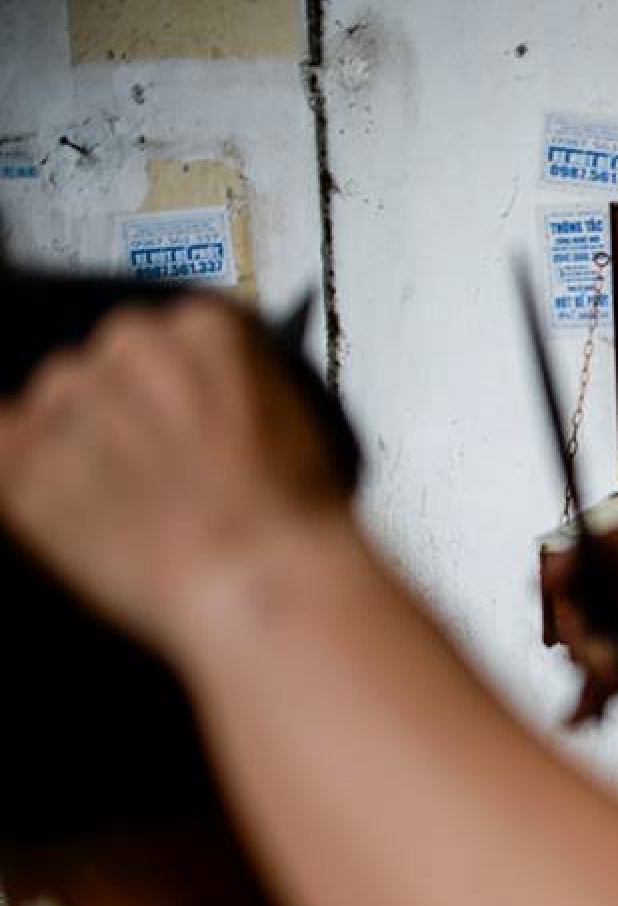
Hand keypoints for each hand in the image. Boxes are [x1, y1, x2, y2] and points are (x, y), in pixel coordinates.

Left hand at [0, 297, 350, 653]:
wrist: (255, 578)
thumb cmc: (288, 514)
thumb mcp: (299, 421)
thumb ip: (238, 388)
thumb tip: (212, 403)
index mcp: (201, 327)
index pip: (165, 339)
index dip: (172, 394)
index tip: (184, 430)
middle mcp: (127, 345)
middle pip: (104, 367)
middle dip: (122, 417)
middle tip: (159, 477)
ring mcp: (68, 399)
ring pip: (54, 407)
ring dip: (80, 449)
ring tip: (130, 508)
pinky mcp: (21, 459)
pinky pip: (6, 445)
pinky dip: (32, 475)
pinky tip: (80, 509)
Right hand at [548, 529, 617, 738]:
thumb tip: (603, 642)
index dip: (578, 558)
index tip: (551, 585)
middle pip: (601, 584)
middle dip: (582, 621)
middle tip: (584, 659)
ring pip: (605, 625)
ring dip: (590, 659)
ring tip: (596, 695)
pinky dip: (602, 683)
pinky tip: (591, 709)